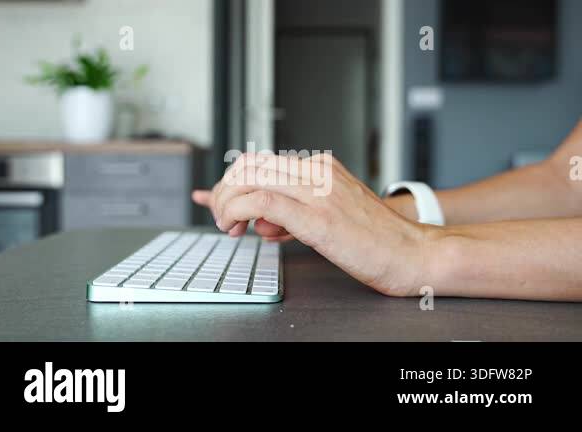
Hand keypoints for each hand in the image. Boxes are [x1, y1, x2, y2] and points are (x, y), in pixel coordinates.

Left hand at [192, 153, 432, 295]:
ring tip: (229, 227)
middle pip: (250, 164)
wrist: (411, 254)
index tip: (221, 202)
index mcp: (322, 168)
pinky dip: (237, 211)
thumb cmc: (374, 240)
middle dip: (224, 190)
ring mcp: (318, 191)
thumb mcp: (330, 216)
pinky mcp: (316, 215)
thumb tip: (261, 222)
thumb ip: (294, 213)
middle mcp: (318, 171)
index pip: (262, 161)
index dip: (233, 181)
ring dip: (226, 201)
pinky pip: (261, 201)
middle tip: (222, 218)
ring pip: (250, 178)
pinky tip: (237, 226)